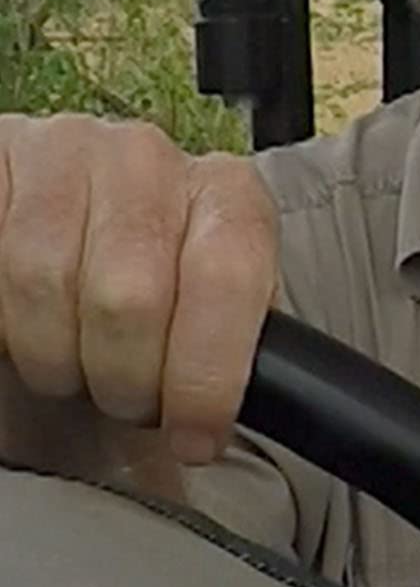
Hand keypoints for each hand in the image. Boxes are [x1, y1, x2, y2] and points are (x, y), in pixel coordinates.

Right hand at [0, 115, 276, 463]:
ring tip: (70, 358)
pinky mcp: (2, 159)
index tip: (195, 436)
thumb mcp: (201, 296)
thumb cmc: (140, 267)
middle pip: (132, 296)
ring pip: (47, 284)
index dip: (208, 376)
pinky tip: (22, 323)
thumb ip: (229, 340)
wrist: (56, 207)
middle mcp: (151, 158)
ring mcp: (70, 150)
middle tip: (123, 397)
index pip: (229, 279)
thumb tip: (216, 431)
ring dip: (54, 354)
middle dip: (124, 379)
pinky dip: (5, 321)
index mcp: (226, 190)